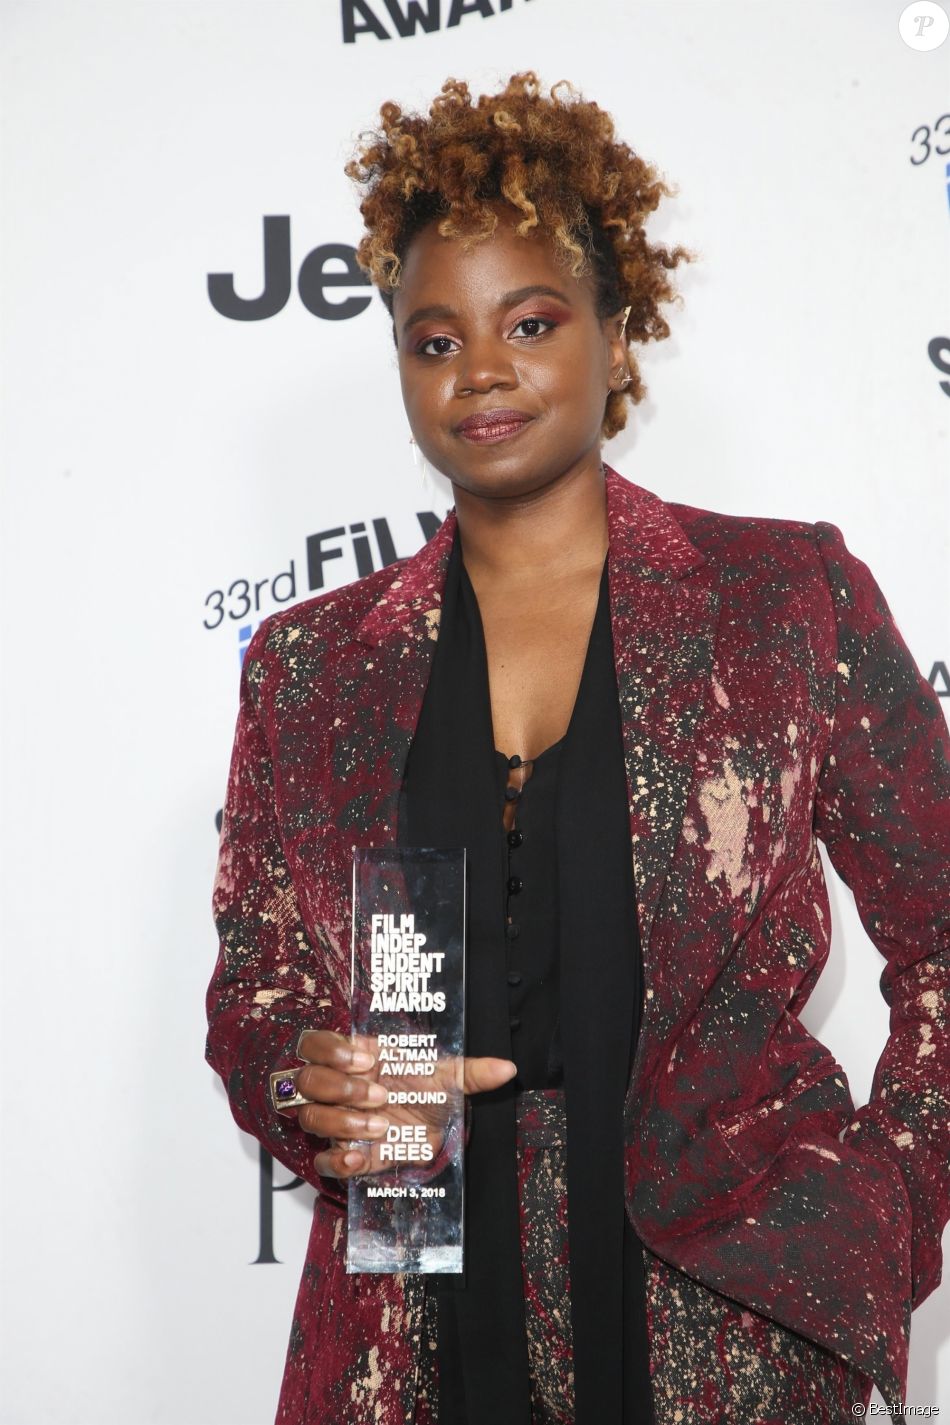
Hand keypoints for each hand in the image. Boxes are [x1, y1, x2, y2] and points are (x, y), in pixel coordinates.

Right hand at [293, 1029, 516, 1178]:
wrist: (432, 1132)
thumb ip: (473, 1072)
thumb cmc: (430, 1094)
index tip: (368, 1061)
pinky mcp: (345, 1154)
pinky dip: (336, 1161)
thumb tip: (507, 1068)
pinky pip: (322, 1161)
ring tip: (380, 1126)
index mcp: (356, 1058)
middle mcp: (339, 1087)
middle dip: (339, 1088)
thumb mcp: (450, 1080)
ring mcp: (337, 1121)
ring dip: (341, 1122)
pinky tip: (359, 1159)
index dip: (332, 1051)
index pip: (315, 1043)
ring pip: (309, 1117)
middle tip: (379, 1096)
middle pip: (305, 1080)